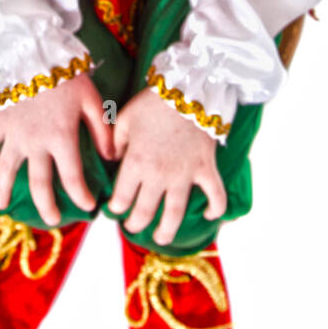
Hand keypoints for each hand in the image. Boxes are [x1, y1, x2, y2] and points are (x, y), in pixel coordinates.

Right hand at [0, 72, 113, 227]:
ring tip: (2, 206)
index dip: (81, 196)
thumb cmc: (69, 75)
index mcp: (61, 138)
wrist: (37, 50)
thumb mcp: (93, 101)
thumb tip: (110, 157)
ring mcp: (14, 133)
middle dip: (46, 206)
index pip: (72, 178)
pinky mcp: (0, 120)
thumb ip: (102, 131)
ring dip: (4, 189)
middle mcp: (36, 142)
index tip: (89, 207)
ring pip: (7, 170)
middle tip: (52, 220)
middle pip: (39, 184)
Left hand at [107, 88, 226, 246]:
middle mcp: (159, 175)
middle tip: (131, 227)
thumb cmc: (153, 102)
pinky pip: (215, 195)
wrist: (188, 89)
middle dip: (135, 224)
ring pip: (174, 213)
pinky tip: (210, 215)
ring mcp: (185, 175)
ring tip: (161, 239)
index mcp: (135, 163)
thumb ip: (115, 143)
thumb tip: (112, 160)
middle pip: (145, 211)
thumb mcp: (125, 118)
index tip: (113, 209)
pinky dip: (215, 208)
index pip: (122, 198)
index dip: (115, 208)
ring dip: (167, 230)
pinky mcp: (205, 169)